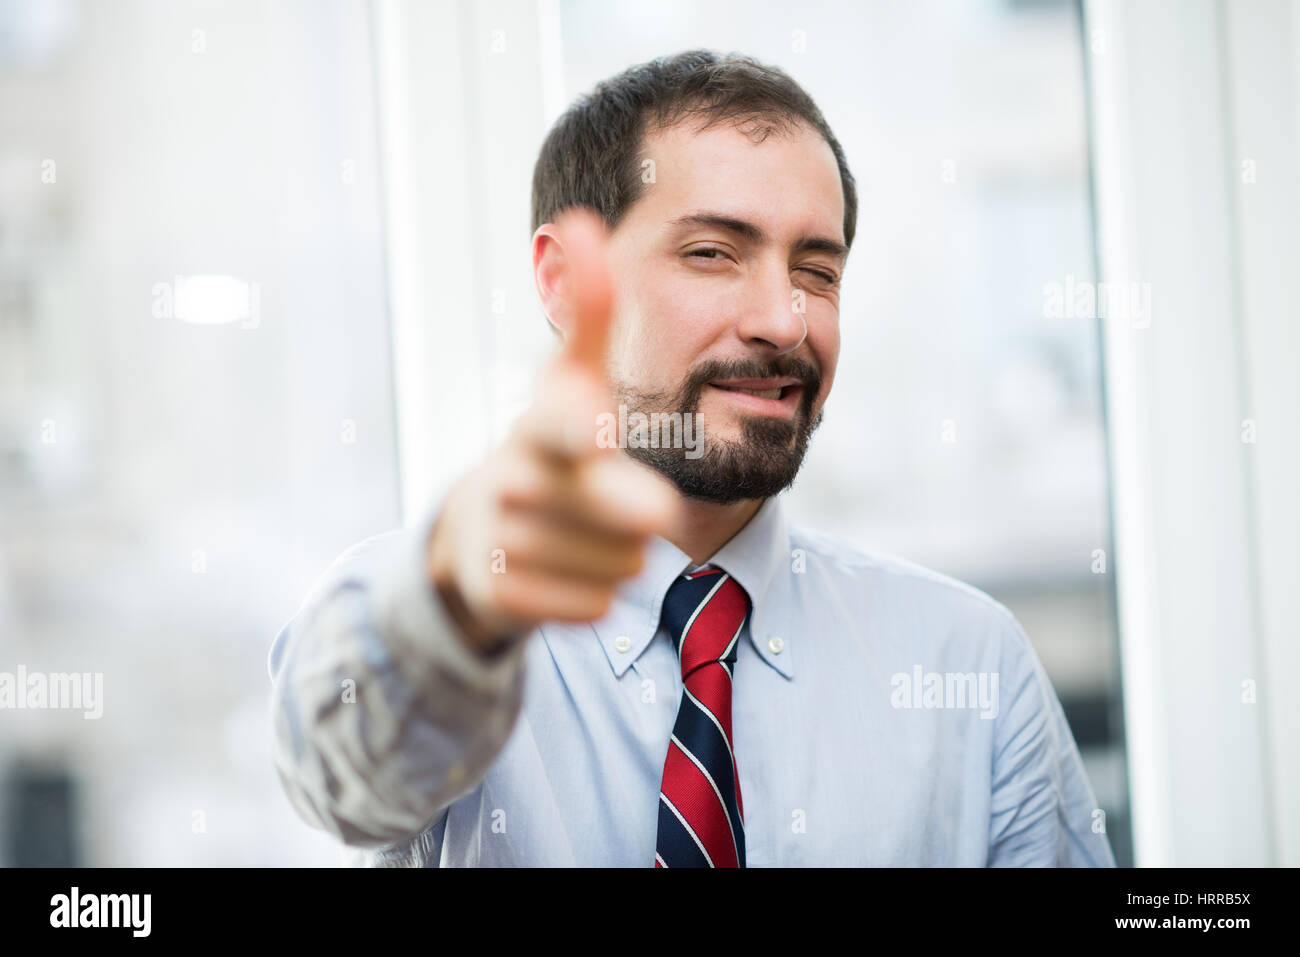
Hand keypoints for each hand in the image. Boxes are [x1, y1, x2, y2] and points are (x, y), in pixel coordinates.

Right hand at [427, 208, 678, 652]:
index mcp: (544, 425)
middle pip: (632, 519)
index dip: (581, 429)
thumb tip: (583, 220)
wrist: (477, 531)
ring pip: (621, 566)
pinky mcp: (499, 597)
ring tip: (579, 532)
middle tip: (607, 502)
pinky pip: (594, 607)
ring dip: (617, 555)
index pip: (566, 426)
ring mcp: (502, 540)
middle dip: (636, 518)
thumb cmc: (549, 449)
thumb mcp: (572, 382)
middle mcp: (515, 478)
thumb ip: (591, 313)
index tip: (596, 428)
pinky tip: (565, 569)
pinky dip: (594, 596)